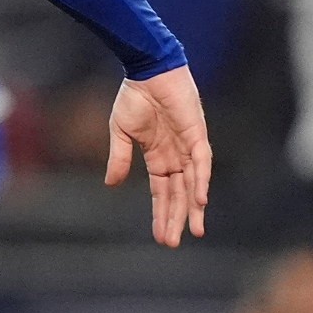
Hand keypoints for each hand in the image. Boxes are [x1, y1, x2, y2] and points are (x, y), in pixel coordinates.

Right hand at [107, 64, 211, 246]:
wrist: (147, 70)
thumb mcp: (120, 131)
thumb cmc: (133, 96)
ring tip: (194, 230)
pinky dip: (201, 181)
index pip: (161, 192)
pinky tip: (199, 200)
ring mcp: (188, 146)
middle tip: (173, 242)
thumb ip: (119, 157)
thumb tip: (110, 184)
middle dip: (175, 218)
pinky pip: (201, 163)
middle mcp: (175, 156)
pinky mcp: (197, 135)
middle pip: (178, 194)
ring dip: (192, 207)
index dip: (160, 213)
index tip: (159, 236)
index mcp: (157, 156)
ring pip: (192, 184)